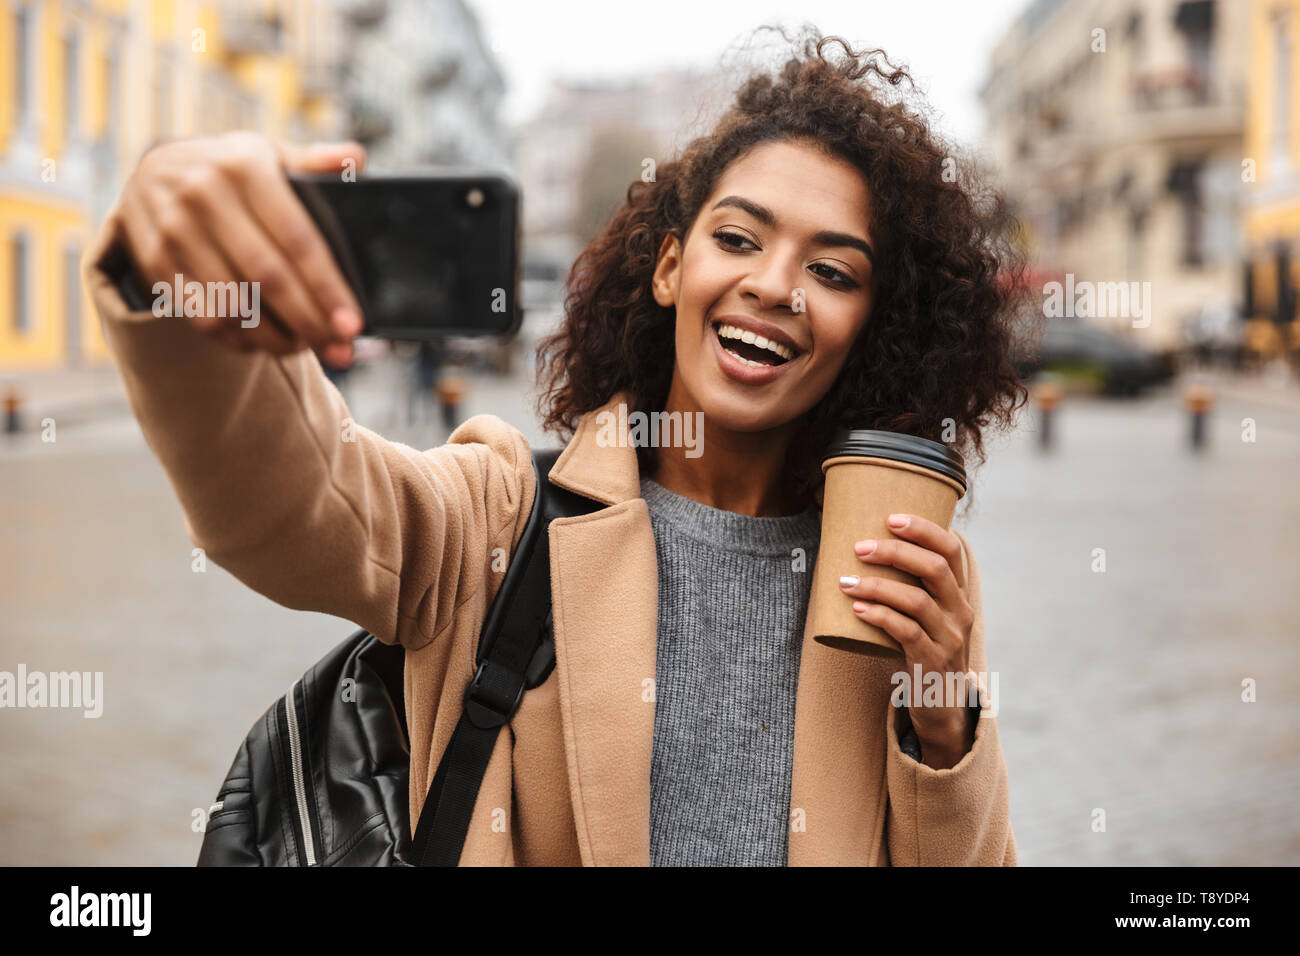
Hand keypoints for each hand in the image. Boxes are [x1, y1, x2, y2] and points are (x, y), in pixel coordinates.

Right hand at [116, 131, 366, 367]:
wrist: (153, 170)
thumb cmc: (231, 171)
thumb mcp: (269, 155)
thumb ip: (314, 162)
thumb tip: (356, 158)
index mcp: (245, 167)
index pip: (297, 238)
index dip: (327, 286)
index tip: (353, 322)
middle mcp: (205, 194)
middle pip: (268, 278)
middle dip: (309, 321)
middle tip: (340, 349)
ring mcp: (174, 228)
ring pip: (233, 304)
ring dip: (275, 337)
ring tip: (306, 347)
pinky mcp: (154, 259)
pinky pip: (202, 315)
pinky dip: (239, 339)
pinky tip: (264, 342)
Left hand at [837, 514, 977, 768]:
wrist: (941, 706)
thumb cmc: (922, 650)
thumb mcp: (925, 616)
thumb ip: (907, 587)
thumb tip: (861, 551)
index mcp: (958, 594)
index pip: (951, 550)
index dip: (923, 530)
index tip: (891, 518)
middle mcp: (960, 612)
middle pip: (935, 568)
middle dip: (895, 552)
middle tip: (860, 547)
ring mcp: (950, 638)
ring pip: (917, 600)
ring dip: (877, 586)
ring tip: (845, 581)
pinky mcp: (932, 662)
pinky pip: (905, 632)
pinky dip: (879, 616)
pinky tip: (857, 608)